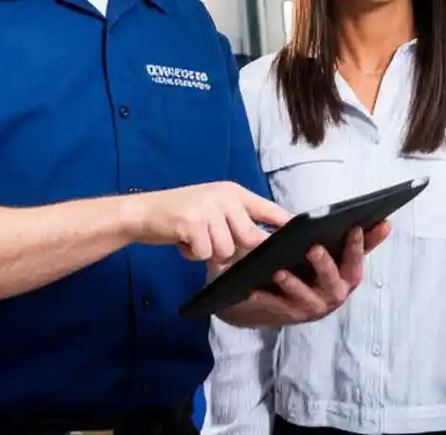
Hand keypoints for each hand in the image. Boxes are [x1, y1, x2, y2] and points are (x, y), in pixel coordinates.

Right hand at [127, 182, 290, 260]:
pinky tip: (182, 241)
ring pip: (226, 250)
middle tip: (210, 241)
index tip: (304, 238)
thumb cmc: (180, 215)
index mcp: (233, 192)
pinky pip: (205, 253)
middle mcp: (224, 196)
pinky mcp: (191, 222)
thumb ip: (235, 220)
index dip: (286, 225)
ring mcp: (208, 208)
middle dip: (233, 248)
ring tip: (193, 237)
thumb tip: (259, 242)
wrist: (141, 212)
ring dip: (208, 252)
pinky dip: (192, 254)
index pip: (269, 209)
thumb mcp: (212, 209)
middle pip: (250, 238)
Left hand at [216, 220, 391, 326]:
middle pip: (334, 281)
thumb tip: (384, 223)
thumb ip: (356, 239)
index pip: (357, 260)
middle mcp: (335, 294)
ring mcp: (313, 308)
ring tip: (279, 272)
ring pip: (305, 298)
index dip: (362, 245)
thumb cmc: (312, 266)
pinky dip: (265, 298)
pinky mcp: (289, 316)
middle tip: (313, 248)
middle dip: (325, 265)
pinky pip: (277, 307)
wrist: (279, 297)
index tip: (359, 226)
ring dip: (294, 285)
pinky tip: (252, 289)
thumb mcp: (333, 252)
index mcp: (347, 277)